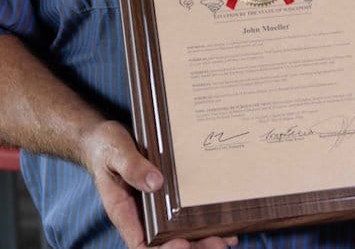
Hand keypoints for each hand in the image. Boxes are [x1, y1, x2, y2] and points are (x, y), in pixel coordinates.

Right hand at [81, 120, 236, 248]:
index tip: (182, 244)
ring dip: (200, 240)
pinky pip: (183, 217)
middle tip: (217, 242)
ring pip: (177, 234)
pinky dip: (202, 223)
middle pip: (164, 243)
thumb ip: (133, 168)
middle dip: (191, 246)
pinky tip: (224, 224)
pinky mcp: (165, 198)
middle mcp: (139, 214)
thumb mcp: (116, 153)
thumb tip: (155, 183)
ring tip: (226, 239)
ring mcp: (153, 208)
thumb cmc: (107, 147)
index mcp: (122, 210)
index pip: (140, 242)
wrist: (105, 139)